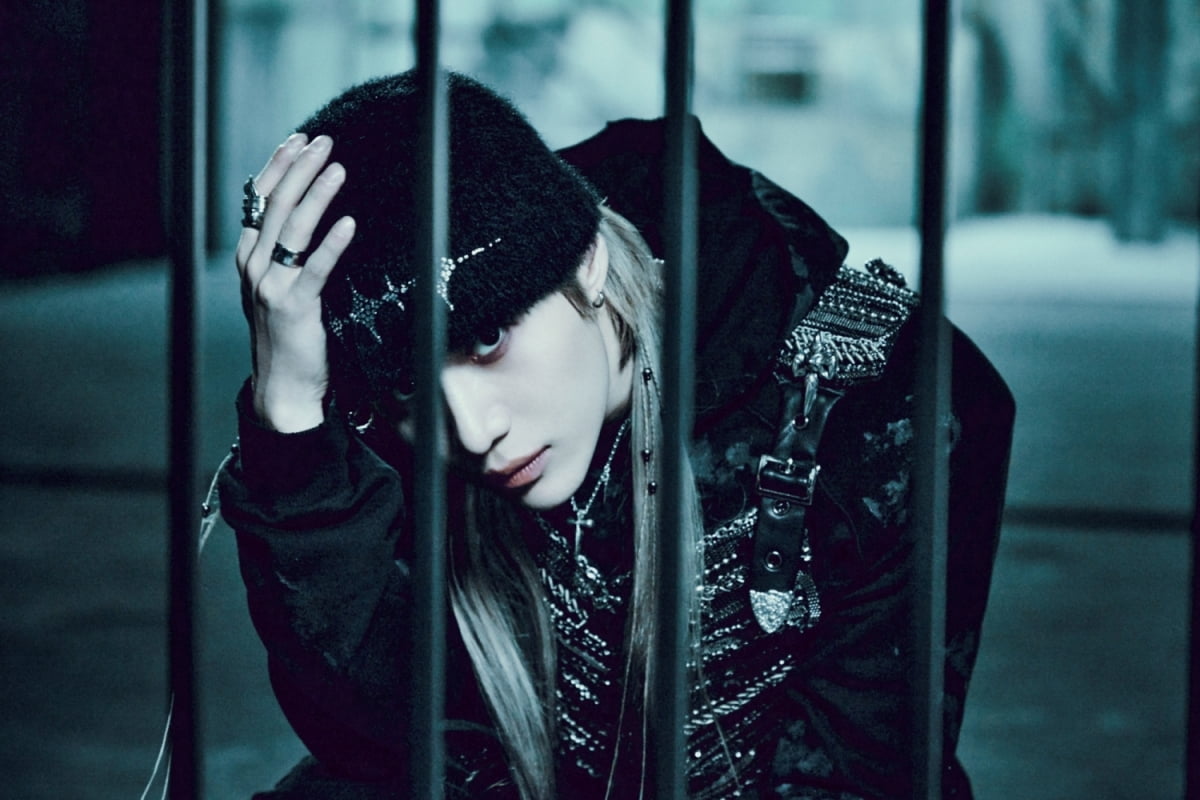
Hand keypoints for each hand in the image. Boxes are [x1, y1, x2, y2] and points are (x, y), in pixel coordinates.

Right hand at [235, 133, 355, 432]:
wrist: (284, 386)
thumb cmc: (290, 334)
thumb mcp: (280, 286)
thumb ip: (287, 253)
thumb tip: (311, 212)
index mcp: (250, 257)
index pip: (260, 200)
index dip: (279, 167)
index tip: (299, 141)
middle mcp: (254, 267)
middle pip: (277, 206)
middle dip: (300, 170)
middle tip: (324, 142)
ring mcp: (271, 287)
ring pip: (293, 230)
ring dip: (317, 195)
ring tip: (338, 168)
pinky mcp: (294, 308)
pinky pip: (315, 269)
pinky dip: (332, 244)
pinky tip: (349, 223)